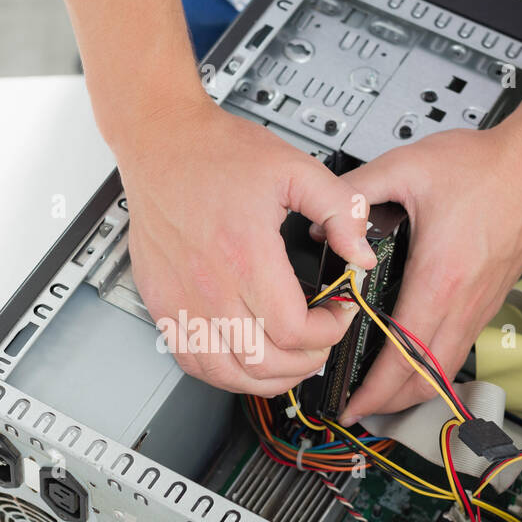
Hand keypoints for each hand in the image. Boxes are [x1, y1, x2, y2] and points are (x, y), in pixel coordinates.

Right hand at [112, 97, 376, 395]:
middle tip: (320, 343)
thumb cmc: (217, 152)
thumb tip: (361, 255)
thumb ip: (341, 209)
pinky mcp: (161, 304)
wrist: (160, 142)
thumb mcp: (295, 167)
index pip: (293, 329)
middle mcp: (209, 284)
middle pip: (263, 362)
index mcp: (245, 253)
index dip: (328, 332)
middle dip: (305, 363)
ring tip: (288, 361)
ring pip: (226, 374)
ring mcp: (180, 299)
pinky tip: (244, 361)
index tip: (338, 313)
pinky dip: (223, 375)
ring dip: (266, 379)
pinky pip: (191, 362)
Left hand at [335, 125, 521, 422]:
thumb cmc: (485, 166)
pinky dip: (430, 367)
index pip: (404, 356)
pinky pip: (457, 349)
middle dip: (388, 403)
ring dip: (411, 389)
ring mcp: (481, 306)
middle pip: (427, 379)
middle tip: (356, 406)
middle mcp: (465, 301)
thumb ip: (355, 194)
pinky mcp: (489, 301)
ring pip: (445, 370)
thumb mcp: (405, 167)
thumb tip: (320, 226)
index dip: (374, 390)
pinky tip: (409, 359)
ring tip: (377, 391)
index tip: (350, 403)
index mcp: (441, 278)